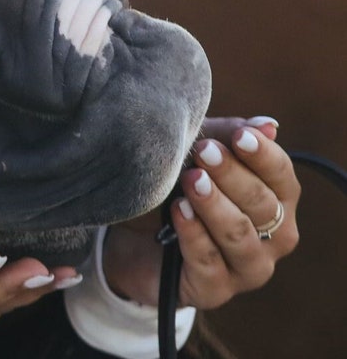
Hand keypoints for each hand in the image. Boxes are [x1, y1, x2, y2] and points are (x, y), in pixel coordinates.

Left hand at [103, 115, 299, 308]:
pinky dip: (193, 234)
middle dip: (231, 175)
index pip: (282, 176)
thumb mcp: (196, 150)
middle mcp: (272, 238)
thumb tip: (268, 125)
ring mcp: (246, 268)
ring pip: (239, 236)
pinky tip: (178, 211)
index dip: (263, 155)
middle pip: (261, 204)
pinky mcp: (214, 290)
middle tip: (202, 151)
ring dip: (214, 205)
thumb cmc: (174, 182)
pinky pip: (209, 263)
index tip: (239, 136)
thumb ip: (227, 136)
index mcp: (276, 199)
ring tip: (189, 180)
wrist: (132, 230)